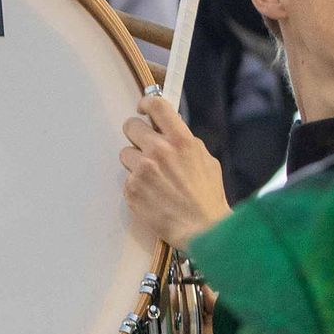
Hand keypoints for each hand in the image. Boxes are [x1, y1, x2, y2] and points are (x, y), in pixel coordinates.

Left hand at [120, 91, 228, 247]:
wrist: (202, 229)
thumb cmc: (207, 196)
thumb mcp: (206, 160)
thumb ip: (185, 143)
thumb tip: (169, 132)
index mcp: (181, 140)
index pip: (157, 106)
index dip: (147, 104)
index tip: (144, 110)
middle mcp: (158, 151)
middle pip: (131, 126)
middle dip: (137, 135)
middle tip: (146, 147)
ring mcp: (142, 171)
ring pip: (125, 153)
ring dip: (135, 162)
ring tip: (153, 177)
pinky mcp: (131, 189)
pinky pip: (127, 177)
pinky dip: (136, 183)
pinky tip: (152, 193)